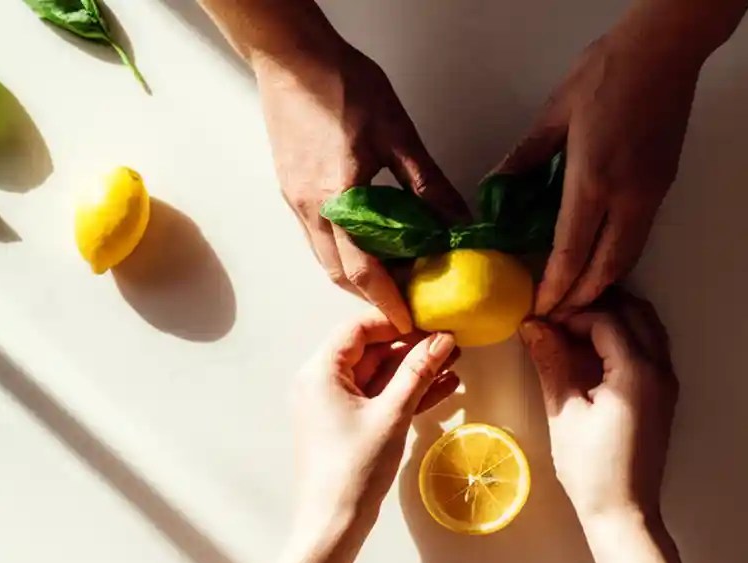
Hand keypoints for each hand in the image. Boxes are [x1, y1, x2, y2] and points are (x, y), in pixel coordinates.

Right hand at [255, 38, 467, 331]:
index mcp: (336, 198)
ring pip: (324, 256)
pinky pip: (316, 235)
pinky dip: (342, 249)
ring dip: (355, 274)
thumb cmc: (340, 84)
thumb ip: (427, 182)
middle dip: (371, 297)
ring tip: (392, 275)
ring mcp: (295, 199)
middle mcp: (309, 207)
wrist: (289, 55)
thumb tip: (458, 221)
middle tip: (405, 303)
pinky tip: (367, 239)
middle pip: (338, 273)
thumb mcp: (397, 133)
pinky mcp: (291, 187)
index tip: (408, 322)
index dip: (387, 301)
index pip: (362, 270)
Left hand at [292, 314, 459, 529]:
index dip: (396, 321)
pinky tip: (445, 385)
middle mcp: (323, 382)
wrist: (334, 523)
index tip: (431, 320)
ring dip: (417, 369)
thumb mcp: (392, 414)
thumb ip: (417, 372)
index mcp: (320, 372)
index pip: (358, 328)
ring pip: (381, 375)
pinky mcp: (350, 423)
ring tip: (457, 360)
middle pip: (372, 350)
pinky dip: (409, 392)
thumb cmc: (355, 467)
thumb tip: (443, 338)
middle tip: (452, 340)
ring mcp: (336, 404)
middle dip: (413, 346)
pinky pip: (381, 397)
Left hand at [499, 0, 746, 314]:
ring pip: (627, 256)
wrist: (664, 51)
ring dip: (602, 283)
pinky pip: (638, 236)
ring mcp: (650, 194)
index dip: (555, 288)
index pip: (571, 253)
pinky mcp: (662, 185)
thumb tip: (495, 188)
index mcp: (593, 181)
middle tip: (557, 314)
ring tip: (576, 297)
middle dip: (581, 298)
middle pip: (606, 268)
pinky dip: (617, 258)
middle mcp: (627, 197)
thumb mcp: (553, 114)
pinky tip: (600, 259)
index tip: (540, 308)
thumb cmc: (605, 74)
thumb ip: (524, 158)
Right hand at [519, 292, 677, 521]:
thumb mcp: (564, 413)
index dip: (572, 313)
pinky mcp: (664, 392)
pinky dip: (625, 335)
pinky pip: (650, 345)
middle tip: (559, 319)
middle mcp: (660, 369)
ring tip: (574, 330)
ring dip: (613, 318)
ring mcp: (667, 380)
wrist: (625, 511)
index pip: (606, 318)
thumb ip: (551, 363)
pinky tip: (594, 349)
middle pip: (633, 311)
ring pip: (646, 325)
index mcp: (636, 373)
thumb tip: (533, 325)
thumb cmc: (591, 469)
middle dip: (595, 306)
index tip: (544, 322)